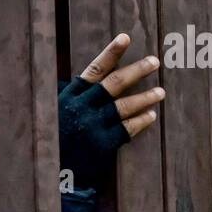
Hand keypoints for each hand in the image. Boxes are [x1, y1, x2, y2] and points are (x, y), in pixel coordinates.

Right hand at [59, 33, 165, 187]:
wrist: (51, 174)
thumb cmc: (56, 140)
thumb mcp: (58, 113)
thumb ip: (77, 97)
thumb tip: (102, 76)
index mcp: (69, 97)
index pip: (94, 69)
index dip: (111, 53)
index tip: (125, 37)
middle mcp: (80, 108)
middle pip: (113, 84)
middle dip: (136, 70)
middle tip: (155, 62)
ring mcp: (91, 127)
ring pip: (124, 106)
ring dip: (145, 97)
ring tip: (161, 91)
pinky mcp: (101, 146)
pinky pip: (126, 129)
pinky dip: (140, 121)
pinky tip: (152, 115)